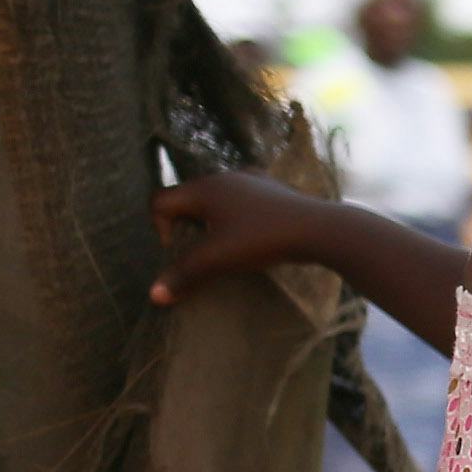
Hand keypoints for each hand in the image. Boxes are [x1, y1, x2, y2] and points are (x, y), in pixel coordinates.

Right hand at [147, 166, 334, 304]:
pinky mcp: (273, 189)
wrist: (318, 228)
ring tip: (225, 246)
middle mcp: (224, 176)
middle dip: (186, 226)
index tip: (179, 251)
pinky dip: (238, 218)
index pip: (161, 200)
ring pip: (217, 199)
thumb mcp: (217, 258)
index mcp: (204, 187)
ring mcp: (252, 179)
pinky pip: (243, 201)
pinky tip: (252, 236)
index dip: (160, 228)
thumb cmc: (261, 239)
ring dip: (213, 222)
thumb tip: (153, 295)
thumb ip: (184, 274)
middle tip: (200, 252)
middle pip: (188, 198)